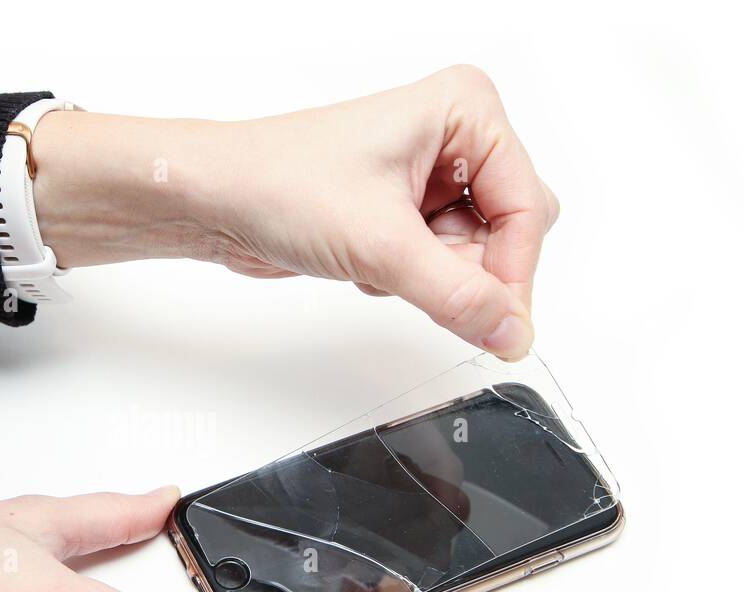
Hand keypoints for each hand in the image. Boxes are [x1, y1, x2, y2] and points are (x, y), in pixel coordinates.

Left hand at [33, 65, 557, 359]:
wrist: (214, 200)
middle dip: (471, 269)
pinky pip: (441, 266)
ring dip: (435, 278)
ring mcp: (430, 176)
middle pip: (512, 229)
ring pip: (477, 255)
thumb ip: (457, 295)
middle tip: (419, 280)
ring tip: (378, 262)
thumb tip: (511, 330)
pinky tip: (366, 265)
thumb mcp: (380, 246)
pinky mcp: (404, 213)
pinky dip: (412, 281)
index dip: (515, 271)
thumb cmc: (277, 183)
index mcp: (465, 110)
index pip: (529, 205)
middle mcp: (454, 137)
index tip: (503, 324)